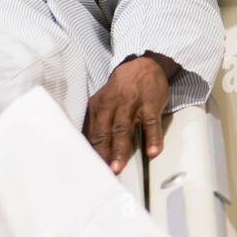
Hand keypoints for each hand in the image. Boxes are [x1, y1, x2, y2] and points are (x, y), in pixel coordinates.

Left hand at [84, 53, 176, 174]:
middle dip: (102, 153)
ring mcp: (132, 104)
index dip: (90, 152)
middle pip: (104, 132)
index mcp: (98, 106)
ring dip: (120, 150)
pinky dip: (152, 138)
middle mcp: (112, 105)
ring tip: (118, 167)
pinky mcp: (151, 104)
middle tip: (100, 172)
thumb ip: (95, 122)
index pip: (92, 133)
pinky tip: (152, 152)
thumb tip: (84, 146)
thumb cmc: (121, 89)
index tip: (88, 168)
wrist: (143, 64)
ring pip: (124, 129)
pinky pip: (151, 123)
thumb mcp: (103, 101)